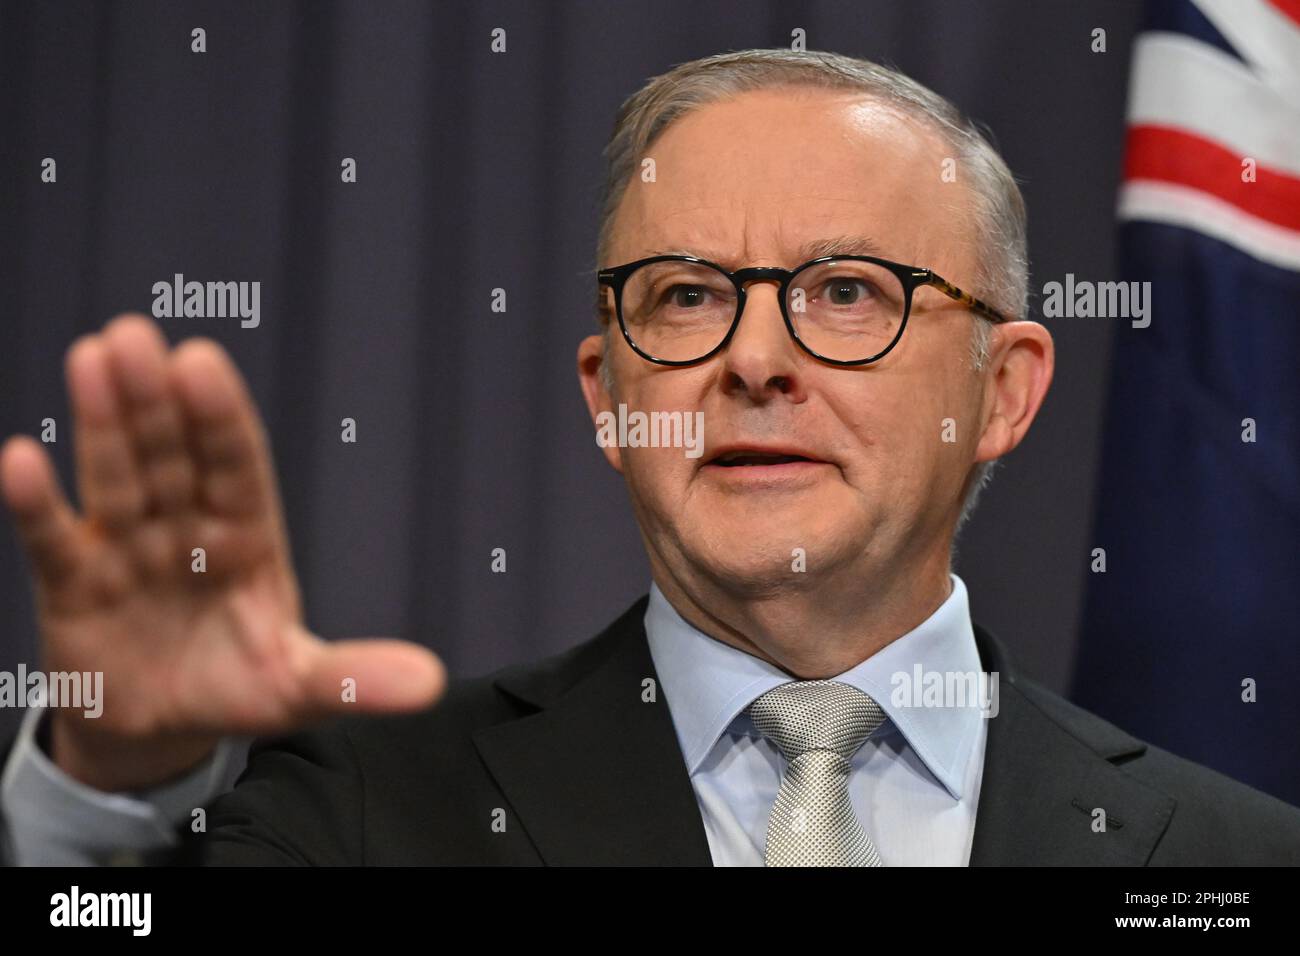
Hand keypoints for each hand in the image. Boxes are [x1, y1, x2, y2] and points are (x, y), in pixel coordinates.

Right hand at [0, 315, 445, 791]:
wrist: (161, 731)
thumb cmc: (236, 687)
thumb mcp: (300, 687)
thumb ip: (356, 677)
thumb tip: (433, 683)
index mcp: (247, 537)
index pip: (236, 467)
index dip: (219, 419)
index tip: (201, 364)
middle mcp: (186, 528)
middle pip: (171, 456)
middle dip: (155, 402)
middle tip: (137, 338)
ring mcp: (127, 549)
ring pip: (116, 478)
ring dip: (103, 423)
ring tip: (92, 358)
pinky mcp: (73, 584)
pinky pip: (52, 539)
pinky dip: (37, 504)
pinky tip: (21, 458)